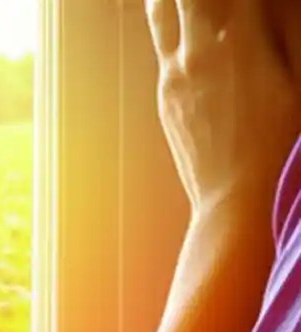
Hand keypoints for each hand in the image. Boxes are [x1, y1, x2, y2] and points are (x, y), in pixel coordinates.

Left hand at [147, 0, 300, 223]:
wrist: (236, 195)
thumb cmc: (280, 141)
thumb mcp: (299, 78)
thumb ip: (285, 28)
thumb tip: (275, 3)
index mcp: (238, 38)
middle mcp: (197, 49)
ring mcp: (174, 72)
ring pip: (161, 8)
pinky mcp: (164, 94)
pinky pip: (163, 44)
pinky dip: (172, 20)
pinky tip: (187, 19)